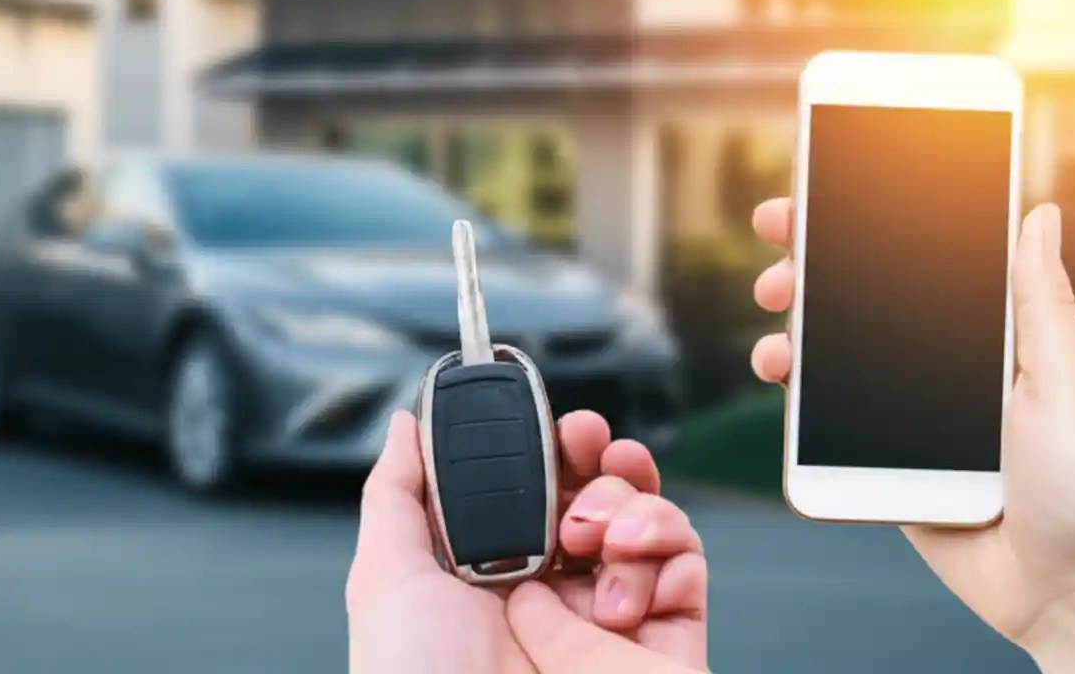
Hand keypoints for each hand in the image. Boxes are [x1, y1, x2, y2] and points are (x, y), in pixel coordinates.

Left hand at [347, 410, 706, 672]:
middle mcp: (559, 591)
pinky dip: (665, 555)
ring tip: (599, 536)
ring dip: (634, 506)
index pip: (546, 490)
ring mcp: (611, 619)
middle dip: (608, 462)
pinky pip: (686, 573)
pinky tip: (618, 587)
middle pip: (609, 498)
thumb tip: (404, 426)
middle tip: (593, 454)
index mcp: (498, 568)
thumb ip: (398, 493)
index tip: (563, 427)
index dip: (562, 450)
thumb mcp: (388, 578)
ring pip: (652, 525)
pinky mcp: (659, 647)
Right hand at [750, 199, 1074, 670]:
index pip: (919, 265)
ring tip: (775, 315)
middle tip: (779, 235)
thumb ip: (1039, 303)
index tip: (826, 190)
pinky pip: (826, 417)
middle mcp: (941, 369)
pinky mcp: (879, 459)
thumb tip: (1040, 214)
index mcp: (988, 338)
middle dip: (814, 259)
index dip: (871, 224)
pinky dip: (795, 390)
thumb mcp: (1066, 384)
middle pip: (864, 299)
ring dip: (794, 323)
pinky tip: (780, 372)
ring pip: (835, 353)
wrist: (1059, 593)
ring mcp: (906, 415)